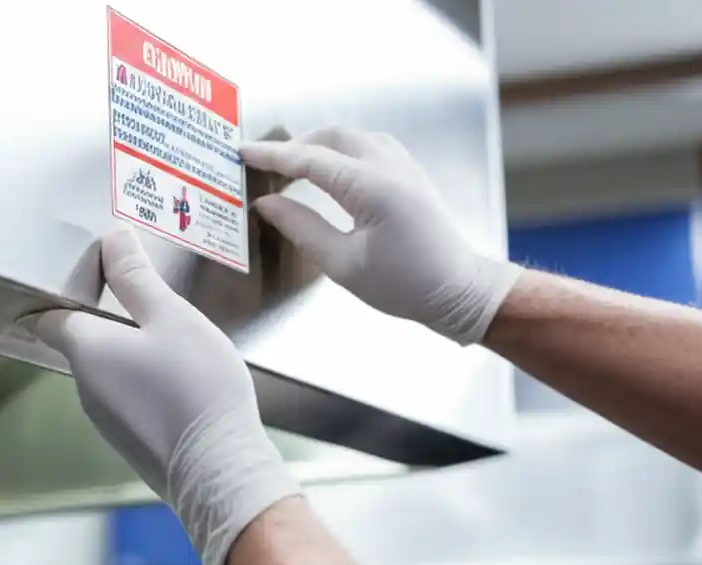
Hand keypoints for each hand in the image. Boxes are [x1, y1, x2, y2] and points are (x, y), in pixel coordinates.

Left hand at [22, 225, 300, 564]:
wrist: (218, 470)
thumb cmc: (195, 388)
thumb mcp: (171, 317)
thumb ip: (136, 277)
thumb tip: (111, 240)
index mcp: (85, 350)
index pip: (47, 316)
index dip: (61, 293)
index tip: (85, 276)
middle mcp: (84, 387)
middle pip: (82, 341)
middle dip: (107, 318)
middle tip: (144, 294)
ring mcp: (105, 419)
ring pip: (108, 371)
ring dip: (130, 352)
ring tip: (172, 337)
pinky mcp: (129, 441)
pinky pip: (127, 398)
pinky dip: (144, 381)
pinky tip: (180, 379)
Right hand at [242, 127, 520, 344]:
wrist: (459, 290)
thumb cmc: (403, 284)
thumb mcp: (342, 264)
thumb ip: (301, 227)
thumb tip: (266, 203)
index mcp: (371, 187)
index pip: (309, 160)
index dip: (271, 156)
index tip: (241, 152)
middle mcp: (390, 166)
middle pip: (331, 137)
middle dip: (293, 146)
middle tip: (263, 164)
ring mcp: (404, 165)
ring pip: (352, 137)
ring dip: (318, 145)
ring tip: (292, 168)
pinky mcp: (411, 174)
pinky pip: (369, 146)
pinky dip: (341, 150)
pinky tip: (329, 170)